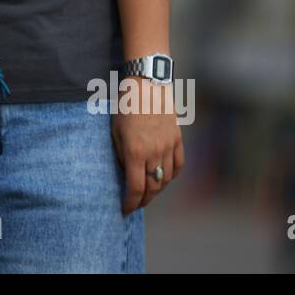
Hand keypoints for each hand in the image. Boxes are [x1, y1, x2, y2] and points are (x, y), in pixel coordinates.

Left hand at [110, 78, 183, 215]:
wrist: (147, 85)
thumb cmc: (125, 106)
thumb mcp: (115, 131)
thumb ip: (120, 155)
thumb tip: (125, 174)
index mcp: (134, 152)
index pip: (136, 188)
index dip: (130, 203)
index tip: (125, 209)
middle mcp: (154, 152)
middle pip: (152, 188)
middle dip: (143, 200)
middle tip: (135, 205)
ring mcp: (169, 146)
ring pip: (166, 179)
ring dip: (157, 189)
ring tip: (148, 193)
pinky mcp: (178, 139)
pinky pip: (178, 165)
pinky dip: (171, 175)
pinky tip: (164, 178)